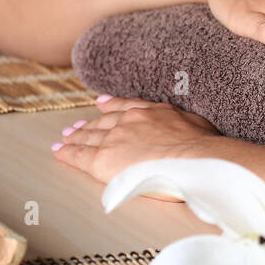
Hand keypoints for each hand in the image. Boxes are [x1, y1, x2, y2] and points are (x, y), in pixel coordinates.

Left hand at [51, 95, 221, 191]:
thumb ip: (182, 122)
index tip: (101, 105)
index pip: (124, 108)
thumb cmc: (204, 147)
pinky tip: (60, 152)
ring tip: (66, 139)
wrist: (196, 159)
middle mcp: (129, 121)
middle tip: (76, 126)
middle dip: (89, 125)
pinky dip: (67, 153)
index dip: (111, 107)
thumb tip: (186, 128)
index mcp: (150, 112)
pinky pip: (80, 155)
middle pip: (103, 123)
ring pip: (89, 137)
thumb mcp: (196, 123)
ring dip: (76, 137)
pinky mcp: (104, 159)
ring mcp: (115, 139)